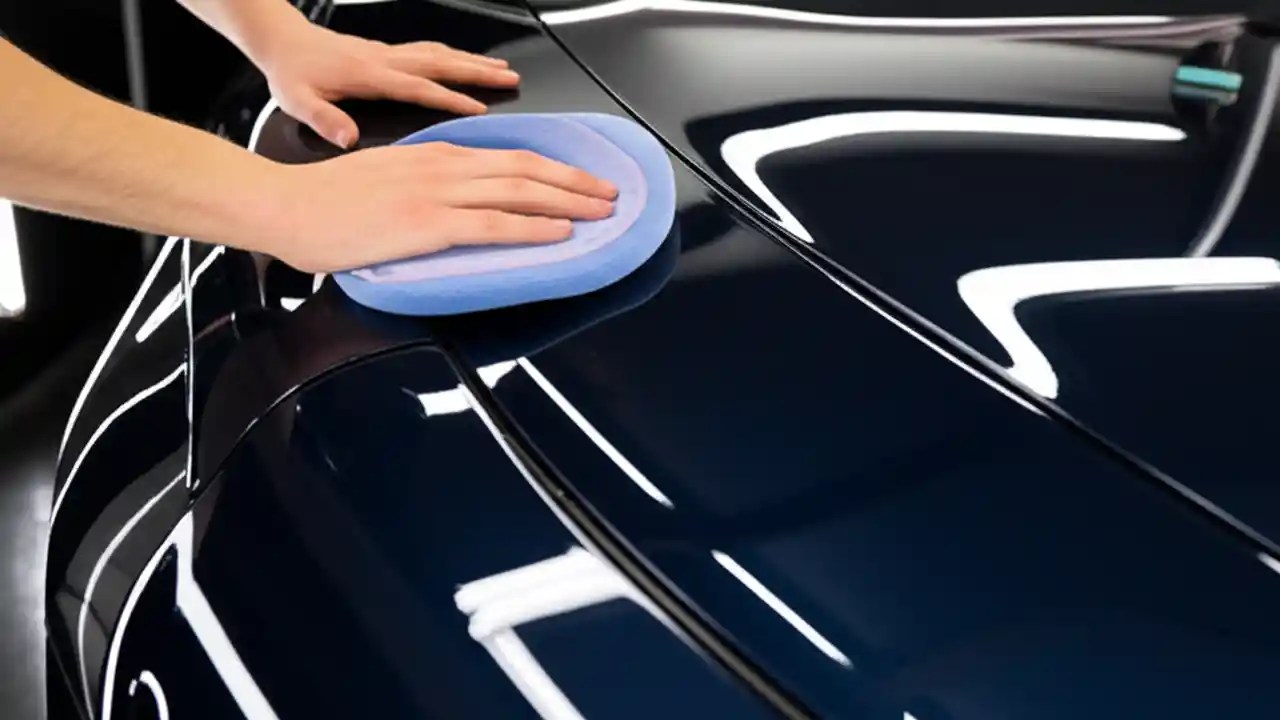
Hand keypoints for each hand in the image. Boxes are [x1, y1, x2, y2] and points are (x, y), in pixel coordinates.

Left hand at [253, 18, 518, 147]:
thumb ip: (322, 119)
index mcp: (367, 74)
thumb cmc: (290, 72)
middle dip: (478, 71)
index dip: (449, 98)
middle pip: (441, 62)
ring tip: (503, 71)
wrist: (281, 41)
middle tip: (510, 79)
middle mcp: (384, 59)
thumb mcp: (296, 100)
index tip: (478, 109)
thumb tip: (345, 138)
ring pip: (440, 54)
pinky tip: (470, 63)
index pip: (418, 87)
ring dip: (474, 62)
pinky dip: (456, 56)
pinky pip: (430, 52)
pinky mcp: (388, 53)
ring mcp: (388, 53)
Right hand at [264, 142, 618, 273]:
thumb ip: (427, 185)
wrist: (286, 206)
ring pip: (519, 192)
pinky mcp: (426, 224)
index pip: (509, 157)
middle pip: (526, 168)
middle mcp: (443, 166)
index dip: (552, 168)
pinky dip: (533, 228)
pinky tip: (560, 233)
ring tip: (600, 212)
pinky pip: (493, 224)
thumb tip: (456, 203)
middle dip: (575, 182)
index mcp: (436, 155)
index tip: (581, 180)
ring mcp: (436, 194)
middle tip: (610, 194)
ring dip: (568, 202)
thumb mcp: (388, 178)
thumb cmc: (328, 201)